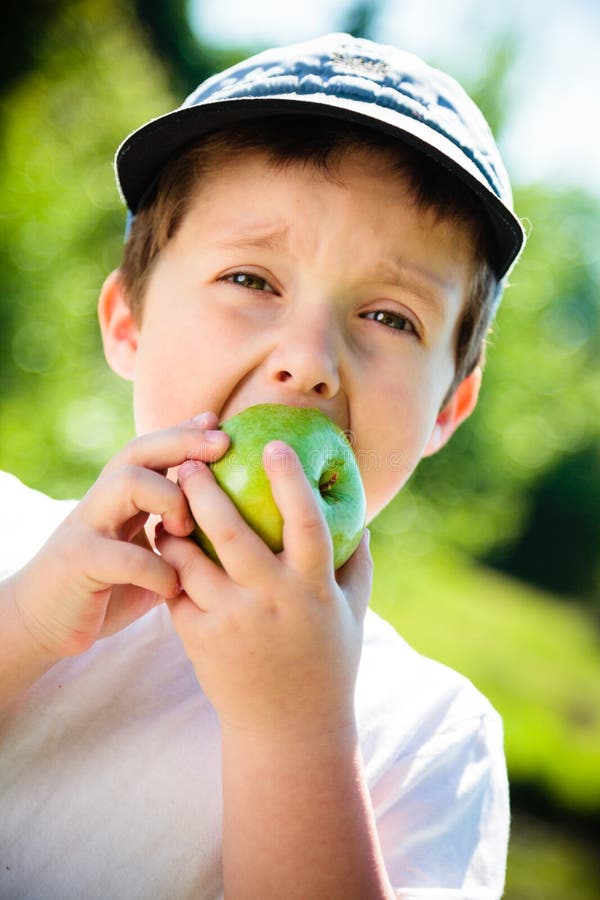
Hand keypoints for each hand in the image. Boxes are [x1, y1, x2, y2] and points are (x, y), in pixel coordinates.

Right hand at [8, 413, 228, 662]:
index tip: (219, 424)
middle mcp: (100, 504)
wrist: (41, 626)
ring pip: (125, 482)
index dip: (184, 433)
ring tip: (187, 529)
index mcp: (118, 500)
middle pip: (137, 451)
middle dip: (182, 441)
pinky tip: (175, 586)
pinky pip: (124, 555)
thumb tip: (231, 530)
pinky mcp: (78, 563)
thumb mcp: (145, 559)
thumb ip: (175, 541)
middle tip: (223, 445)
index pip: (150, 450)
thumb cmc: (105, 592)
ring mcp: (86, 528)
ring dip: (169, 497)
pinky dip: (158, 570)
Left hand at [157, 441, 372, 737]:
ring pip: (190, 561)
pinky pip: (176, 592)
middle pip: (231, 533)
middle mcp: (272, 602)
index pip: (306, 522)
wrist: (289, 729)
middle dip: (205, 491)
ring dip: (174, 527)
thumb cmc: (328, 661)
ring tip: (168, 503)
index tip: (273, 445)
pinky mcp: (201, 641)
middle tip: (190, 461)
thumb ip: (357, 562)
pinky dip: (168, 566)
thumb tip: (362, 516)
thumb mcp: (353, 612)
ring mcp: (232, 622)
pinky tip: (166, 547)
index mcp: (313, 589)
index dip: (290, 480)